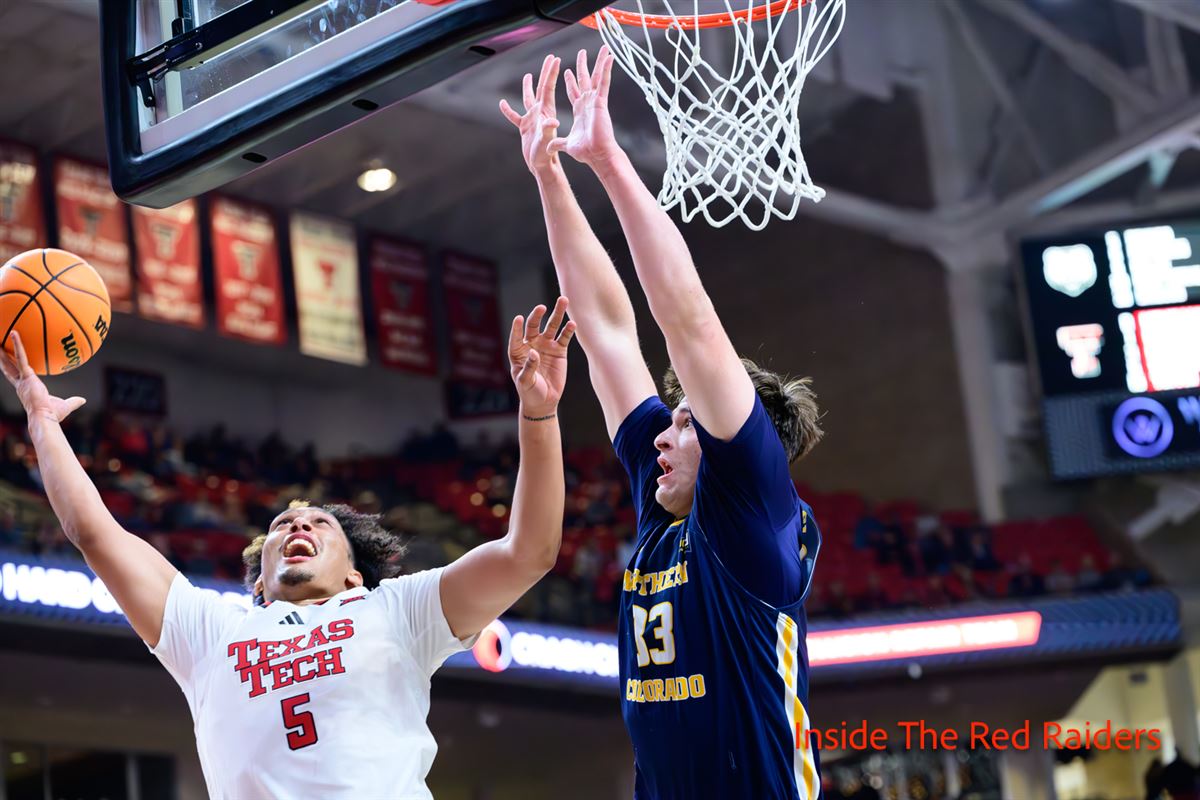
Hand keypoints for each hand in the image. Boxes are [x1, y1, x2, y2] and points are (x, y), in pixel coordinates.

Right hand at [0, 332, 85, 423]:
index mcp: (26, 389)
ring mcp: (22, 379)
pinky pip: (21, 357)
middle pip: (9, 366)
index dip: (11, 368)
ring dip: (7, 346)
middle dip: (3, 356)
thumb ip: (73, 402)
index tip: (7, 361)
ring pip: (12, 358)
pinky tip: (14, 333)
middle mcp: (21, 383)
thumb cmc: (53, 415)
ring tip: (6, 332)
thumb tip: (83, 400)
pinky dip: (18, 345)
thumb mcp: (65, 406)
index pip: (16, 375)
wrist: (45, 418)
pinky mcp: (26, 376)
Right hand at [500, 54, 562, 175]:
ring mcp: (532, 120)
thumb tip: (551, 120)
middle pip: (541, 88)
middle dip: (545, 73)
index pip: (548, 88)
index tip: (554, 58)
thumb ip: (548, 130)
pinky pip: (514, 116)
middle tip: (549, 57)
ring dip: (527, 87)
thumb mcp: (546, 141)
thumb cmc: (545, 156)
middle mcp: (539, 113)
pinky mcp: (524, 128)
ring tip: (528, 76)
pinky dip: (508, 110)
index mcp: (546, 112)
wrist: (541, 166)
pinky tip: (502, 103)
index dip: (551, 73)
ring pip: (528, 99)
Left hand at [508, 297, 575, 417]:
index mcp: (518, 350)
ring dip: (557, 314)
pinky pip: (564, 337)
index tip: (519, 319)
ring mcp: (546, 345)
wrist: (544, 401)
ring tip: (563, 301)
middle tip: (542, 308)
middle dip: (537, 315)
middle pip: (534, 325)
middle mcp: (532, 344)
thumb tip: (534, 352)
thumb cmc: (529, 391)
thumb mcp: (525, 381)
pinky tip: (572, 323)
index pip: (516, 336)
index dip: (517, 328)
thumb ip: (529, 367)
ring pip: (552, 326)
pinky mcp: (560, 350)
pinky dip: (568, 330)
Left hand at [550, 47, 621, 169]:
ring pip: (597, 77)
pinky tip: (610, 58)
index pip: (573, 92)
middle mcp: (587, 103)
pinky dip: (606, 70)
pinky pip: (603, 82)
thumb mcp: (566, 145)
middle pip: (585, 80)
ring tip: (604, 48)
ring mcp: (594, 101)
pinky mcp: (601, 102)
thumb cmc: (585, 152)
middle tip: (582, 52)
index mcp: (579, 111)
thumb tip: (549, 148)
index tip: (566, 71)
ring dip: (599, 62)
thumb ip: (557, 143)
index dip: (570, 81)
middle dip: (582, 66)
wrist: (596, 154)